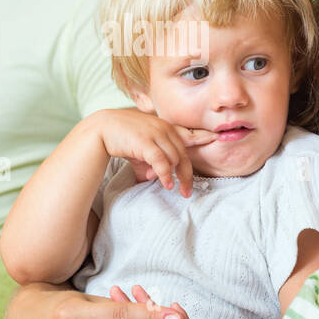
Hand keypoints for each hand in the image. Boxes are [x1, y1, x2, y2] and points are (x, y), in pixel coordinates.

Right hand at [90, 109, 216, 198]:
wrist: (101, 129)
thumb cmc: (122, 139)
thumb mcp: (141, 148)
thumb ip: (152, 161)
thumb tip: (158, 179)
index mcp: (164, 127)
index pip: (189, 132)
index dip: (203, 136)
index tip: (216, 138)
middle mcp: (163, 128)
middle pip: (183, 153)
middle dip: (187, 174)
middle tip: (187, 191)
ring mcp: (155, 133)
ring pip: (175, 158)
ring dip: (175, 176)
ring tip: (174, 189)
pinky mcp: (145, 142)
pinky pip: (162, 161)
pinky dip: (165, 175)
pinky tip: (166, 185)